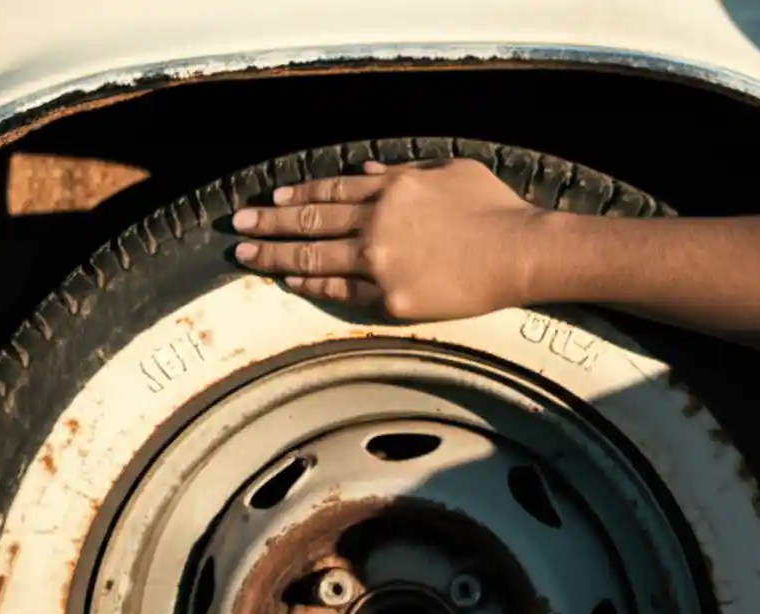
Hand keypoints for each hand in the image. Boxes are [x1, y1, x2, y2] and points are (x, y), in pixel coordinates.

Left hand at [232, 158, 545, 319]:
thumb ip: (402, 169)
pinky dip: (312, 283)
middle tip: (239, 224)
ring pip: (315, 256)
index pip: (330, 191)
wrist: (520, 252)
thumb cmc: (494, 208)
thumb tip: (363, 171)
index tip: (271, 197)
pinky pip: (342, 291)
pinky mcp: (391, 299)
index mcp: (391, 188)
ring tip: (246, 255)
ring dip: (275, 255)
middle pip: (310, 222)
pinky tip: (290, 280)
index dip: (297, 194)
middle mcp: (378, 222)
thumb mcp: (450, 170)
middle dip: (269, 222)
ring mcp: (381, 262)